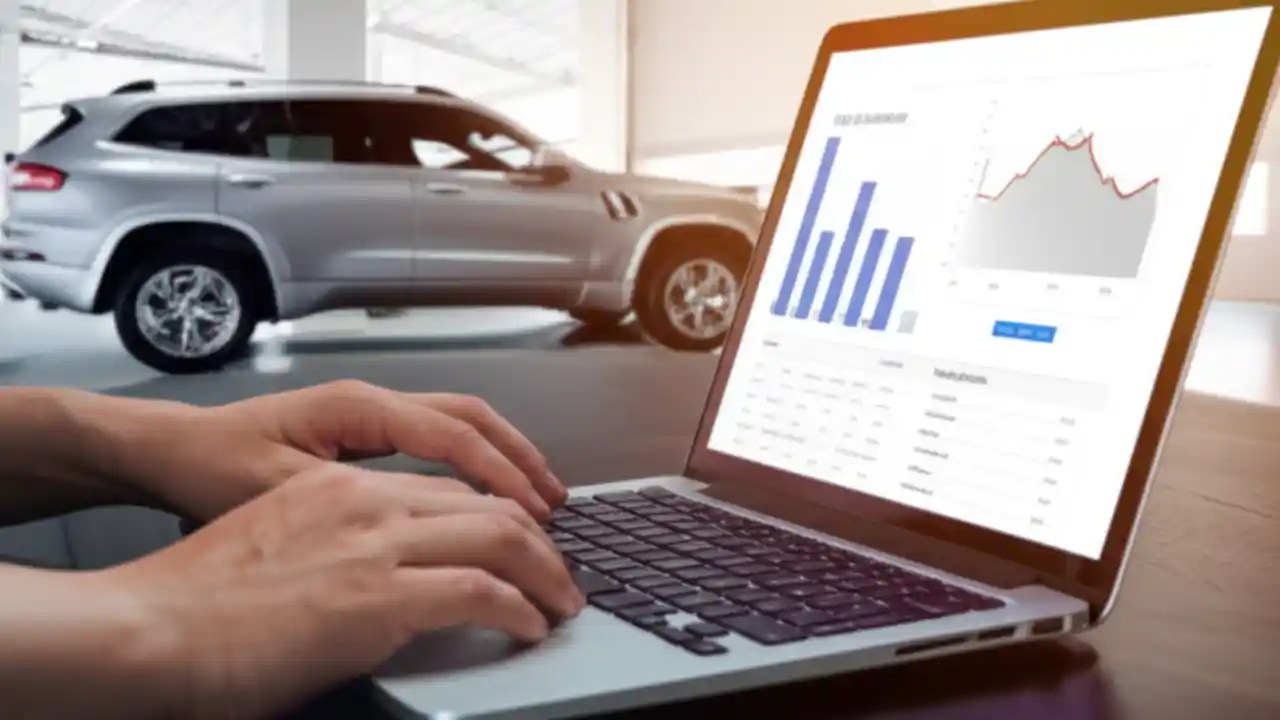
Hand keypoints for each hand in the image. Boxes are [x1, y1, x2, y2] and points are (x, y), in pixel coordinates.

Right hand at [96, 463, 585, 719]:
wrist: (148, 630)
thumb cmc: (195, 604)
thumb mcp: (279, 547)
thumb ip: (337, 546)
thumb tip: (380, 576)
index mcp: (340, 487)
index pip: (448, 489)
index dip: (499, 517)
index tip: (521, 543)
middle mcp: (366, 502)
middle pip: (487, 505)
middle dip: (539, 543)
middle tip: (559, 575)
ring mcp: (374, 545)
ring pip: (500, 537)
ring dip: (545, 574)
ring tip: (560, 603)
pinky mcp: (378, 598)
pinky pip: (481, 591)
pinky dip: (519, 609)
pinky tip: (528, 628)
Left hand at [123, 380, 566, 521]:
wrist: (173, 450)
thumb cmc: (212, 465)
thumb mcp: (275, 490)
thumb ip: (346, 499)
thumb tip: (413, 517)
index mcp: (356, 408)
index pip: (450, 434)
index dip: (497, 472)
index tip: (529, 508)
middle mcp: (371, 402)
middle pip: (469, 416)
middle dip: (518, 455)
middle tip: (553, 498)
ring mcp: (371, 414)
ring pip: (459, 422)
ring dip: (503, 454)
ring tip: (537, 494)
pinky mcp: (366, 433)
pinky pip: (438, 439)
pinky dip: (475, 461)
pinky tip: (487, 490)